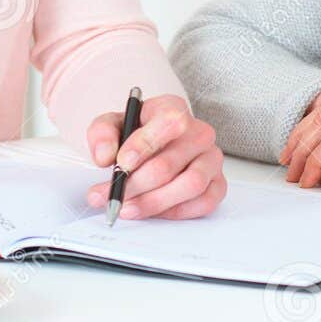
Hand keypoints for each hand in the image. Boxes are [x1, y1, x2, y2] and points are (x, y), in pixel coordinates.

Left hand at [85, 95, 226, 220]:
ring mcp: (211, 159)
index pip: (168, 123)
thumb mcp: (112, 125)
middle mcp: (199, 133)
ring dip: (154, 202)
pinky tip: (155, 212)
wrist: (154, 145)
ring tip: (128, 209)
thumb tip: (105, 156)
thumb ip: (103, 134)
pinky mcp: (217, 183)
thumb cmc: (135, 134)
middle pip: (171, 163)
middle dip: (136, 185)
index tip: (121, 164)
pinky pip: (205, 202)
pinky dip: (176, 212)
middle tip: (112, 197)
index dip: (143, 146)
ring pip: (190, 185)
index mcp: (174, 109)